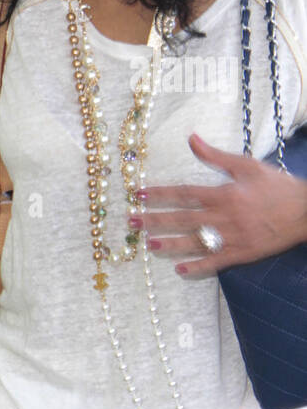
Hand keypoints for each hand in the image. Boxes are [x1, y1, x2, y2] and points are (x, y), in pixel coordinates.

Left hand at [132, 132, 306, 277]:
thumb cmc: (277, 186)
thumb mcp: (247, 166)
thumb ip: (216, 156)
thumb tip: (191, 138)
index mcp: (224, 194)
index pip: (184, 193)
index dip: (160, 194)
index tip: (139, 195)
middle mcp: (224, 216)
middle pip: (183, 219)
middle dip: (155, 220)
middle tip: (132, 223)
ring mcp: (233, 237)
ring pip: (196, 242)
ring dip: (171, 244)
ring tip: (149, 246)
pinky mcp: (243, 253)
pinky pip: (216, 262)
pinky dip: (198, 266)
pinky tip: (181, 270)